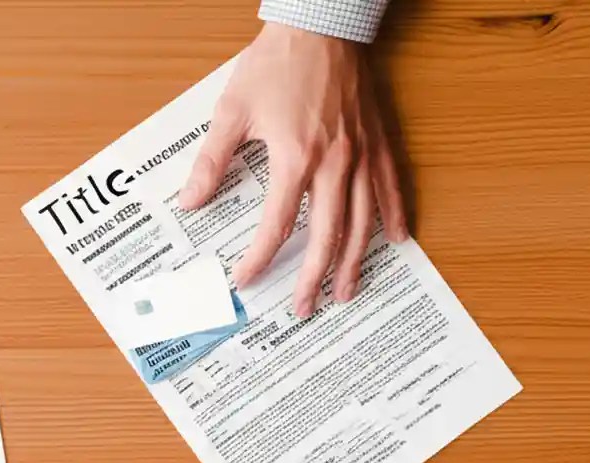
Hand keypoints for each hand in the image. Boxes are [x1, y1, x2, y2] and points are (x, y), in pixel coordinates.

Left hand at [178, 23, 407, 317]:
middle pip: (328, 236)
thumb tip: (191, 202)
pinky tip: (397, 241)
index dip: (260, 258)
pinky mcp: (379, 141)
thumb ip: (212, 162)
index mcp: (297, 159)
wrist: (321, 24)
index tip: (247, 280)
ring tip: (345, 293)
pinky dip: (394, 216)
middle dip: (314, 278)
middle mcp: (335, 163)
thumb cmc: (276, 63)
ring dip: (355, 262)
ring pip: (363, 221)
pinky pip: (390, 187)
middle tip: (304, 308)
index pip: (277, 226)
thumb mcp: (232, 111)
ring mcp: (362, 154)